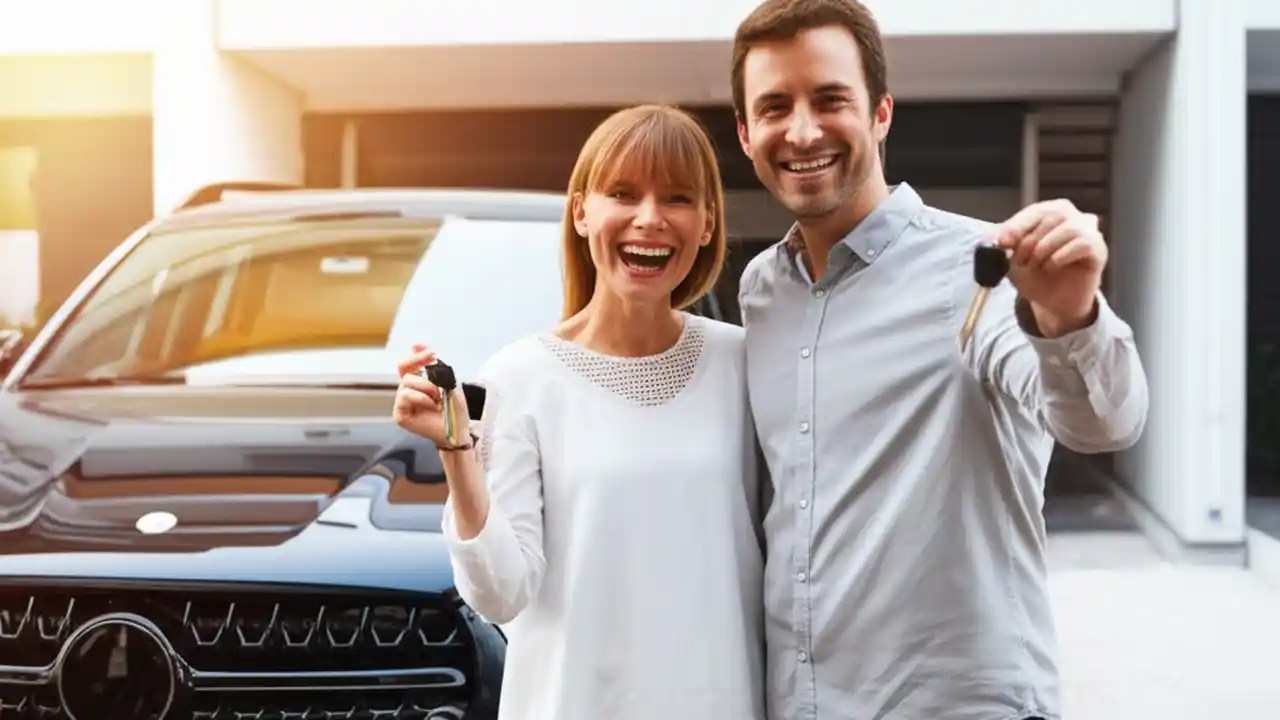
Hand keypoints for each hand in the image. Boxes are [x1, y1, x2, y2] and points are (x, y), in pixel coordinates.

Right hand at [393, 344, 469, 444]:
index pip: (409, 362)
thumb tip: (416, 344)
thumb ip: (433, 364)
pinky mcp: (400, 414)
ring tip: (437, 399)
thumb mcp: (448, 381)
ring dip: (426, 388)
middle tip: (439, 384)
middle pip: (405, 370)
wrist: (458, 429)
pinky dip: (421, 398)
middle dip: (425, 374)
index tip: (431, 353)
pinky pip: (405, 396)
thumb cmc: (454, 408)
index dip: (417, 355)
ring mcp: (402, 402)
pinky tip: (431, 405)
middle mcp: (407, 390)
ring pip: (406, 382)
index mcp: (417, 381)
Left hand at [992, 199, 1104, 336]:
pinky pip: (1082, 244)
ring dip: (1044, 250)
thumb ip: (1006, 246)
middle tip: (1019, 261)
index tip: (1002, 242)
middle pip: (1051, 217)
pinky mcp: (1099, 248)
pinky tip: (1051, 267)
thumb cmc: (1037, 276)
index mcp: (1050, 212)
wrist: (1055, 303)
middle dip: (1029, 241)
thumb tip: (996, 237)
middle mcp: (1073, 216)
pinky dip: (1061, 256)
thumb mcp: (1013, 259)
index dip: (1016, 226)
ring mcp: (1089, 230)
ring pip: (1068, 229)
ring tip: (1036, 266)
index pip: (1035, 211)